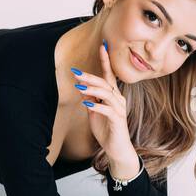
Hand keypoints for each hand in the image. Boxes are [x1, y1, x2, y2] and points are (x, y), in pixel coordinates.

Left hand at [72, 42, 133, 160]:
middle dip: (90, 76)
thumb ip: (91, 99)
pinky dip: (97, 105)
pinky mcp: (118, 120)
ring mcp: (119, 109)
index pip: (109, 75)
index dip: (105, 61)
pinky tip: (86, 103)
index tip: (102, 46)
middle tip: (76, 72)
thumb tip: (82, 86)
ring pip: (107, 93)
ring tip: (79, 86)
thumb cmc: (106, 130)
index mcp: (113, 95)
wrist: (117, 149)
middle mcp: (118, 99)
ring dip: (92, 89)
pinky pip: (108, 109)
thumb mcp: (94, 112)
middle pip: (105, 83)